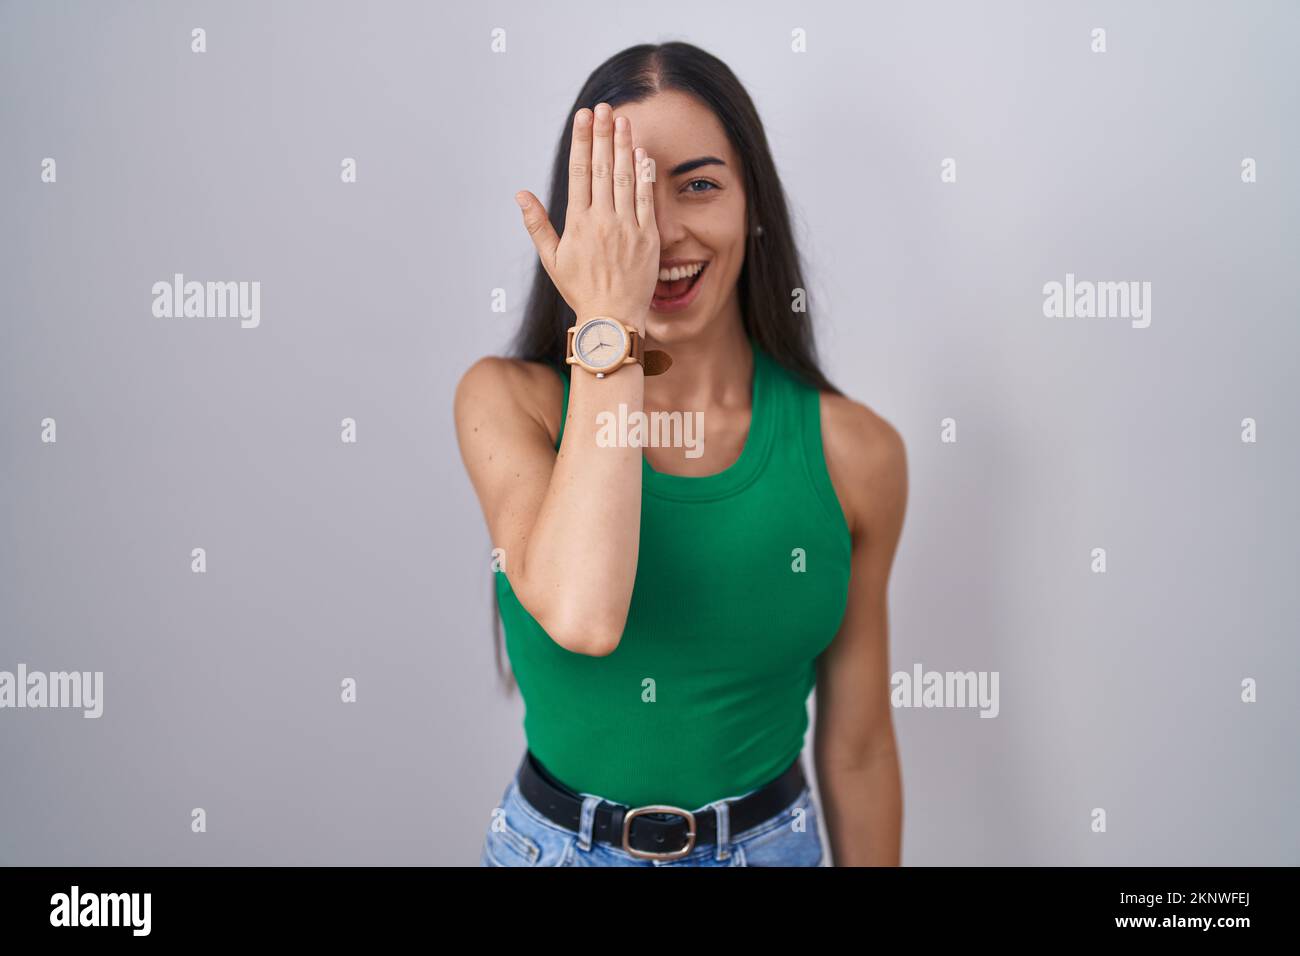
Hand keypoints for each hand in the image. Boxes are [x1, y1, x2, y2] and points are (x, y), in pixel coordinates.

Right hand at [514, 102, 658, 333]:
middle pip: (601, 168)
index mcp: (578, 223)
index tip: (583, 117)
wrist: (613, 318)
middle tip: (603, 107)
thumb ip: (537, 224)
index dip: (581, 141)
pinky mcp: (648, 237)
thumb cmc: (580, 289)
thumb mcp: (552, 259)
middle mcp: (603, 221)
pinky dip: (644, 175)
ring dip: (624, 146)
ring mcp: (627, 228)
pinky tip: (641, 153)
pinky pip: (645, 199)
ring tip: (623, 120)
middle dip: (602, 135)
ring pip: (625, 178)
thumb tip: (520, 194)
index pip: (579, 172)